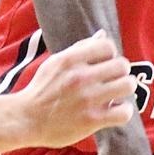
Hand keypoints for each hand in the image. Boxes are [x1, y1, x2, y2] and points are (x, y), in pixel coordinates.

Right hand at [16, 33, 134, 148]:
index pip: (108, 46)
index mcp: (70, 59)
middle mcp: (80, 77)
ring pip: (127, 85)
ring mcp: (87, 99)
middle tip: (112, 81)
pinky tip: (113, 112)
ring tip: (115, 95)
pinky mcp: (91, 120)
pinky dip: (123, 112)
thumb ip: (80, 48)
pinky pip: (124, 112)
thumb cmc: (41, 89)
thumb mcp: (55, 62)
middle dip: (120, 73)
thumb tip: (102, 34)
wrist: (25, 120)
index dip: (110, 55)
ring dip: (124, 90)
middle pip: (122, 65)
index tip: (104, 65)